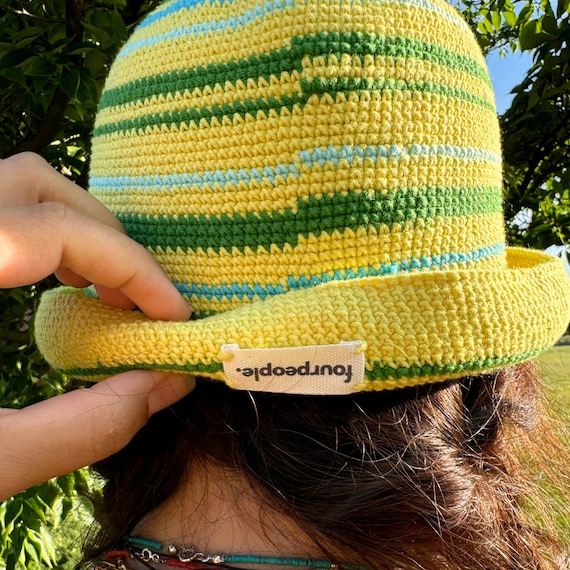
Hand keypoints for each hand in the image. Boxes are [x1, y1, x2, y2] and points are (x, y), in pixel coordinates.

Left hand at [0, 153, 193, 499]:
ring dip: (76, 232)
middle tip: (135, 304)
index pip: (56, 229)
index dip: (132, 269)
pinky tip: (52, 286)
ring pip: (13, 185)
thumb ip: (83, 428)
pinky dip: (40, 238)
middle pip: (36, 185)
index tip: (171, 317)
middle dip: (107, 241)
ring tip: (101, 292)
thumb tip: (167, 385)